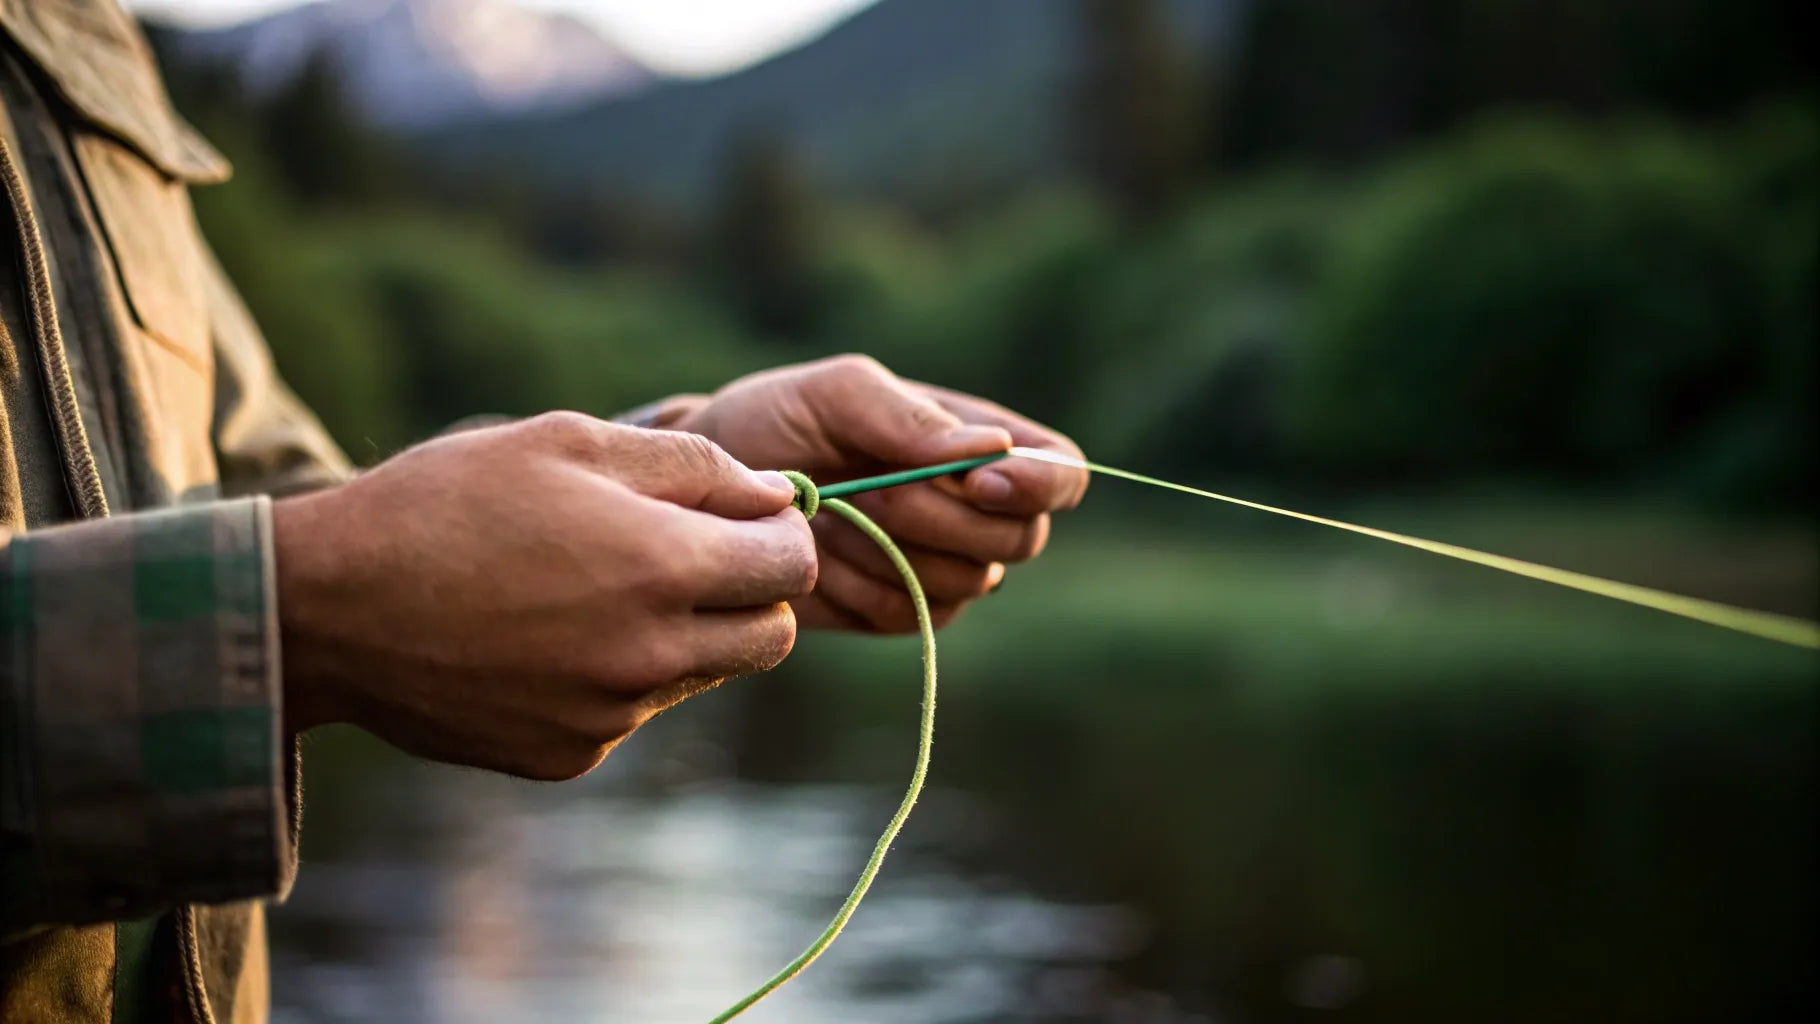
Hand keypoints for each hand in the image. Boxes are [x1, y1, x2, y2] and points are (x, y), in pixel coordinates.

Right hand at [273, 412, 816, 780]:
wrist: (327, 608)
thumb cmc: (448, 500)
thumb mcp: (569, 440)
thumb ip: (694, 464)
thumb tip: (777, 495)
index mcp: (662, 568)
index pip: (793, 566)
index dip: (782, 533)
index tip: (747, 516)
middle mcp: (650, 656)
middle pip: (773, 636)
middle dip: (752, 592)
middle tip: (691, 554)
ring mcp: (611, 716)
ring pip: (704, 675)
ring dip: (684, 633)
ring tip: (597, 587)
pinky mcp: (570, 755)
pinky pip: (634, 713)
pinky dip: (618, 676)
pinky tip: (548, 636)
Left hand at [673, 355, 1088, 631]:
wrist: (710, 489)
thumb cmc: (777, 420)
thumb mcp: (835, 394)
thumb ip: (908, 418)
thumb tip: (992, 451)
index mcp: (979, 444)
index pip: (1062, 472)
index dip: (1042, 486)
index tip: (981, 481)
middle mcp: (976, 511)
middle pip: (1022, 540)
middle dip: (944, 519)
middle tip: (870, 490)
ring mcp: (942, 567)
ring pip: (965, 584)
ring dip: (892, 549)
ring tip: (834, 511)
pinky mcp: (898, 611)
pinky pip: (905, 615)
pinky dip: (857, 585)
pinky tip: (820, 552)